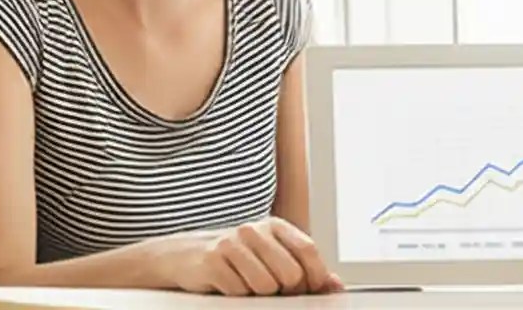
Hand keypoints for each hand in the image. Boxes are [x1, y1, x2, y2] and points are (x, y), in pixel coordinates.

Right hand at [173, 218, 343, 295]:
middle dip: (285, 291)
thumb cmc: (235, 259)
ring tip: (247, 285)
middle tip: (271, 289)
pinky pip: (239, 292)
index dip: (314, 277)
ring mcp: (232, 243)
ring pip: (266, 286)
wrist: (186, 256)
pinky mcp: (213, 261)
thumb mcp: (272, 258)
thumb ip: (305, 271)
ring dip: (258, 295)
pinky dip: (237, 296)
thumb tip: (336, 286)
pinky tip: (228, 285)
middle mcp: (254, 230)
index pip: (309, 251)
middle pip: (290, 273)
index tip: (307, 289)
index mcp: (274, 226)